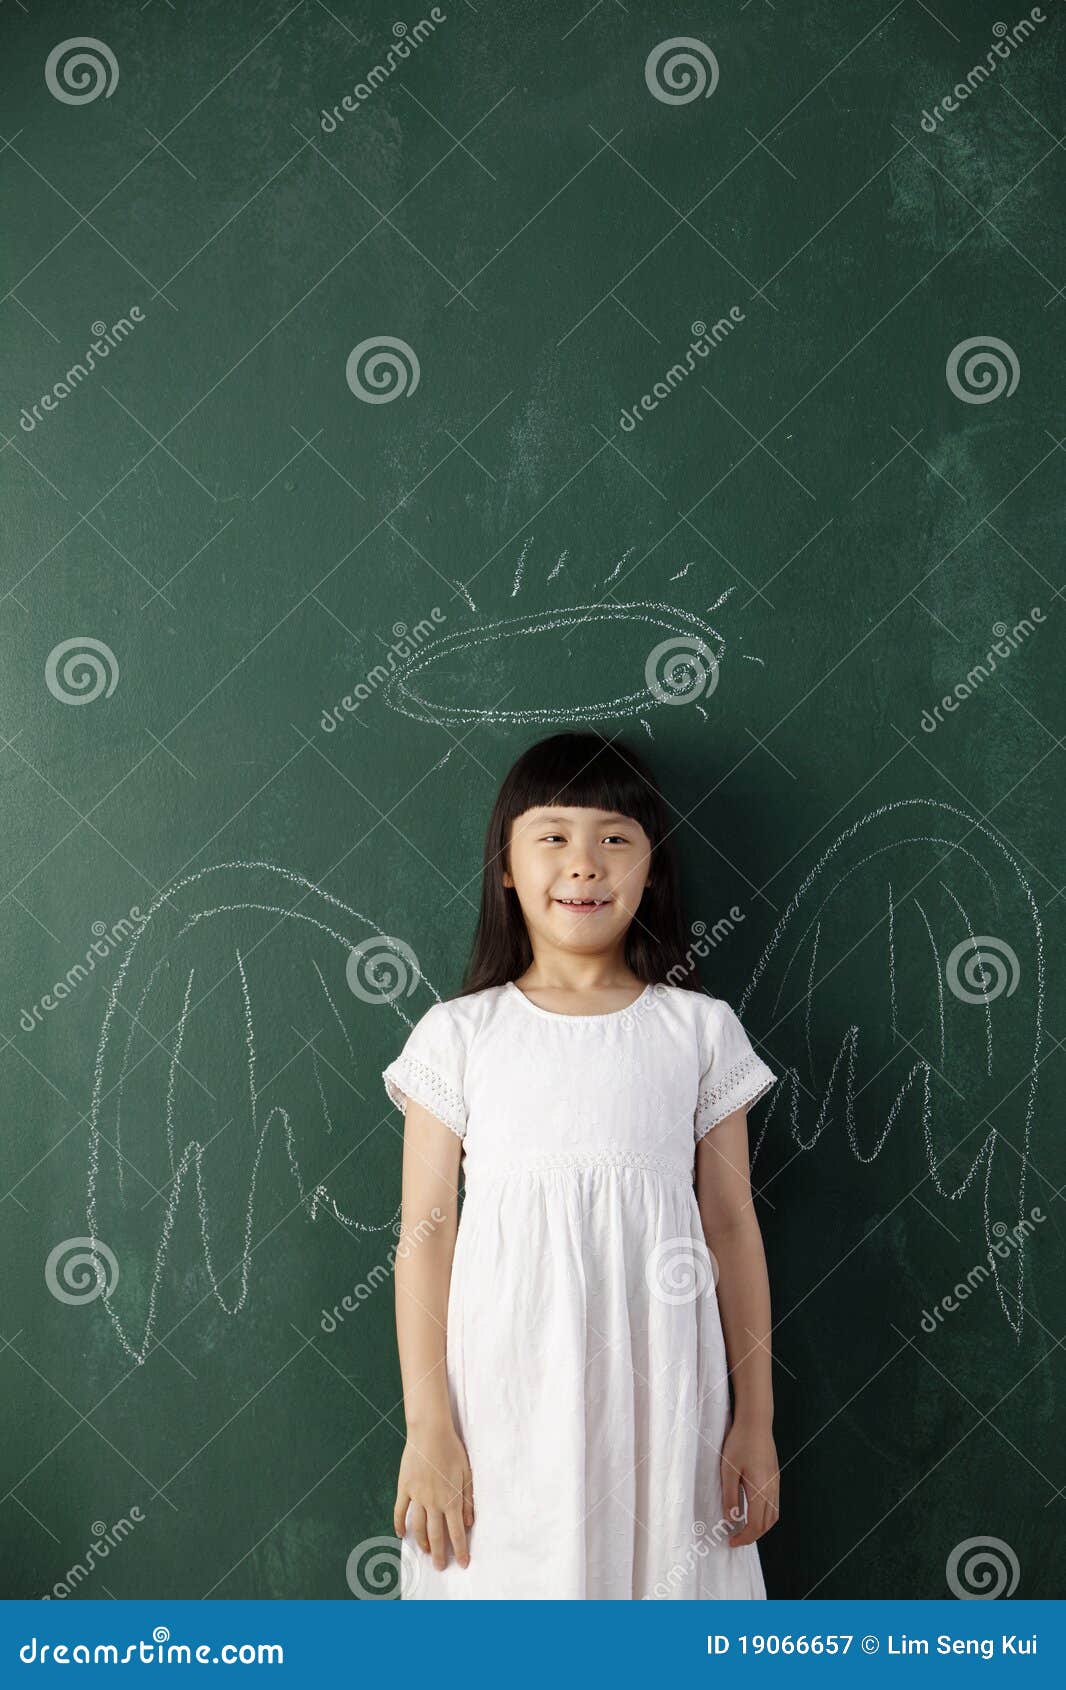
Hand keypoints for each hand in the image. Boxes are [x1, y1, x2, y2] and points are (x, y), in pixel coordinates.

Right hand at [394, 1422, 473, 1570]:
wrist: (430, 1432)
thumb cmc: (452, 1450)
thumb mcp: (467, 1474)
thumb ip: (468, 1500)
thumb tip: (469, 1522)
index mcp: (451, 1499)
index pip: (456, 1533)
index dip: (460, 1550)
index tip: (463, 1563)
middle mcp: (433, 1502)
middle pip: (435, 1535)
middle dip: (439, 1554)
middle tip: (440, 1567)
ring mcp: (417, 1496)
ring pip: (417, 1527)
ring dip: (421, 1542)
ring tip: (425, 1552)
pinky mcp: (404, 1487)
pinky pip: (400, 1511)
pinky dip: (399, 1524)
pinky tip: (401, 1535)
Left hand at [721, 1420, 778, 1546]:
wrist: (756, 1422)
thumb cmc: (740, 1443)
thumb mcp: (728, 1470)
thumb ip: (730, 1496)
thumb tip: (730, 1520)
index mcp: (760, 1490)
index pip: (756, 1525)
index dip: (744, 1537)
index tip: (731, 1541)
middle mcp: (772, 1489)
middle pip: (767, 1524)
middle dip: (752, 1536)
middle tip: (736, 1538)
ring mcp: (776, 1483)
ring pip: (774, 1515)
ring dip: (761, 1527)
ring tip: (744, 1528)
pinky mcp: (775, 1476)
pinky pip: (774, 1504)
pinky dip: (765, 1515)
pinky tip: (753, 1510)